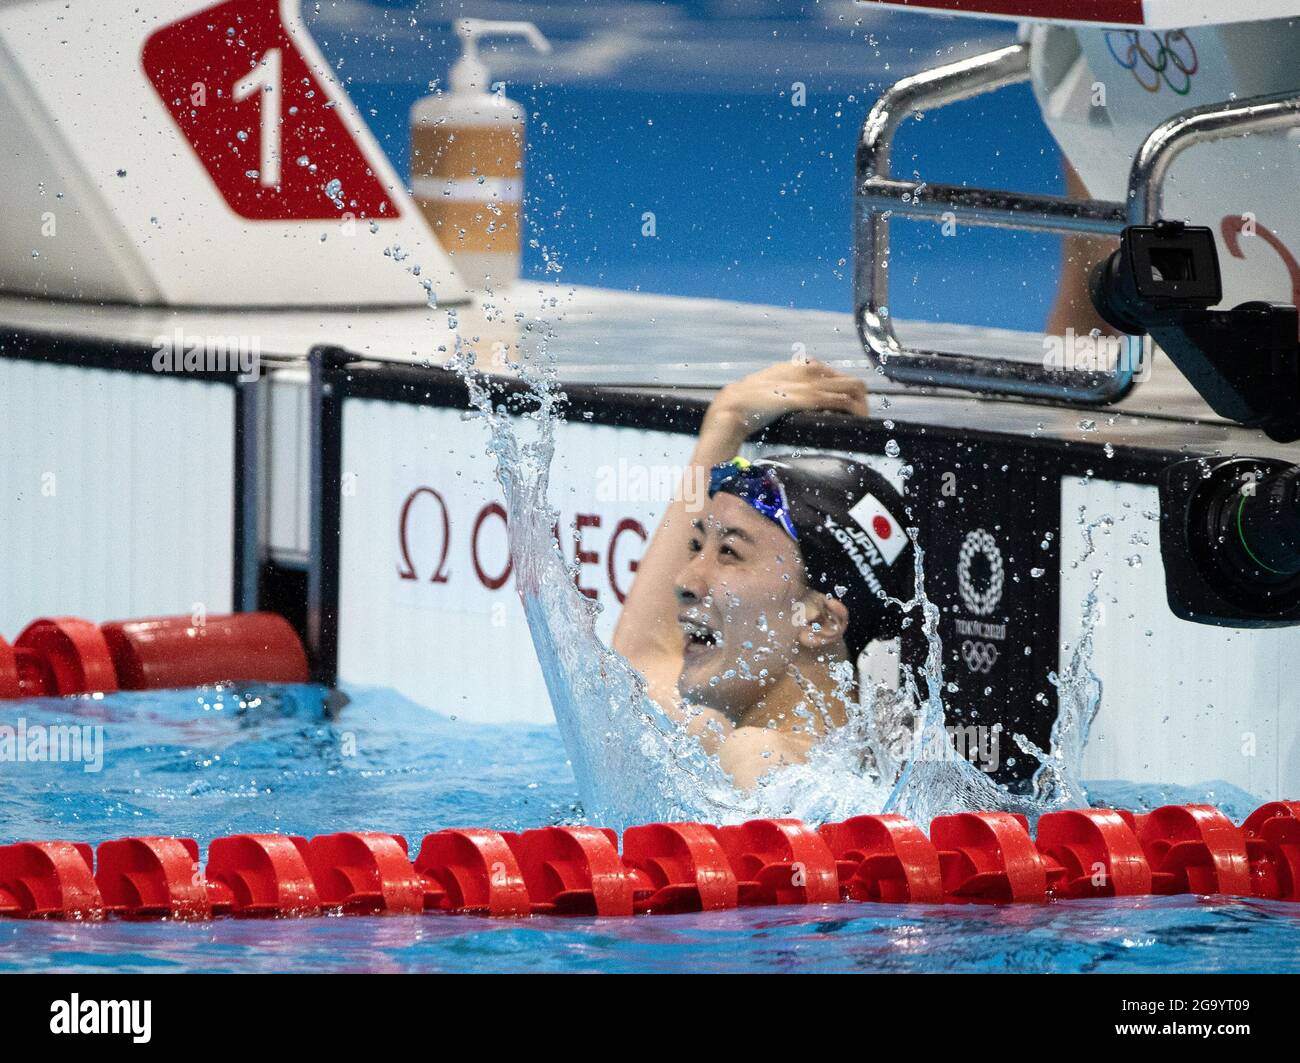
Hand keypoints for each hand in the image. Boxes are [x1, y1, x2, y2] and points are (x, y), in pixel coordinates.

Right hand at [705, 359, 868, 438]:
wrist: (734, 405)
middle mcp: (812, 370)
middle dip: (862, 403)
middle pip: (854, 382)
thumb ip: (789, 391)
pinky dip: (853, 412)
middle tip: (858, 423)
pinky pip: (843, 401)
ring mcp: (812, 383)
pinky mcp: (809, 398)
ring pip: (855, 388)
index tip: (846, 413)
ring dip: (862, 408)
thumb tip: (798, 403)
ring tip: (859, 426)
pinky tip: (852, 424)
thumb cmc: (750, 403)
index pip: (839, 377)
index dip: (847, 395)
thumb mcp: (773, 391)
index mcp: (803, 366)